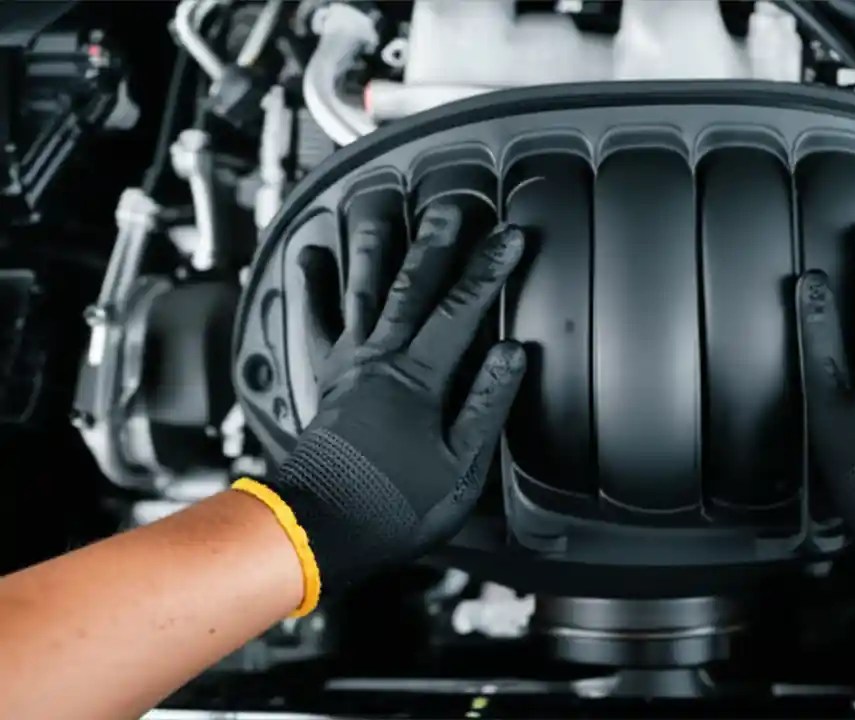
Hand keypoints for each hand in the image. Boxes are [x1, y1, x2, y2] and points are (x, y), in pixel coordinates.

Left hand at [237, 188, 525, 613]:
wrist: (320, 528)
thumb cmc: (394, 504)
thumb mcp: (460, 466)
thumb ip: (485, 405)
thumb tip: (511, 354)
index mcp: (421, 378)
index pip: (463, 308)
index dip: (490, 268)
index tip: (511, 235)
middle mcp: (381, 360)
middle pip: (411, 286)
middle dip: (435, 242)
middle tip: (450, 205)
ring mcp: (347, 364)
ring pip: (361, 290)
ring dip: (373, 246)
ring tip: (377, 208)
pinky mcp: (323, 378)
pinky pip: (314, 321)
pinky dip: (311, 287)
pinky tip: (308, 259)